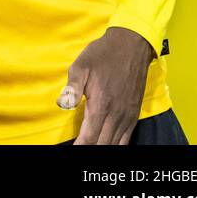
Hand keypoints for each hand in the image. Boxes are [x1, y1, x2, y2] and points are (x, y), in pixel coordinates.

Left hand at [59, 26, 155, 143]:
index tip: (71, 150)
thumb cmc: (102, 55)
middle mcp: (116, 115)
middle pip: (102, 145)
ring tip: (89, 150)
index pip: (89, 138)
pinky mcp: (134, 115)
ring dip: (102, 149)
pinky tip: (108, 146)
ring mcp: (127, 116)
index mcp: (101, 105)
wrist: (131, 46)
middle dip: (89, 150)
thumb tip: (62, 105)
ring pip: (115, 145)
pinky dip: (117, 146)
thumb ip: (72, 88)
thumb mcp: (81, 66)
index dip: (79, 147)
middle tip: (77, 151)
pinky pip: (127, 139)